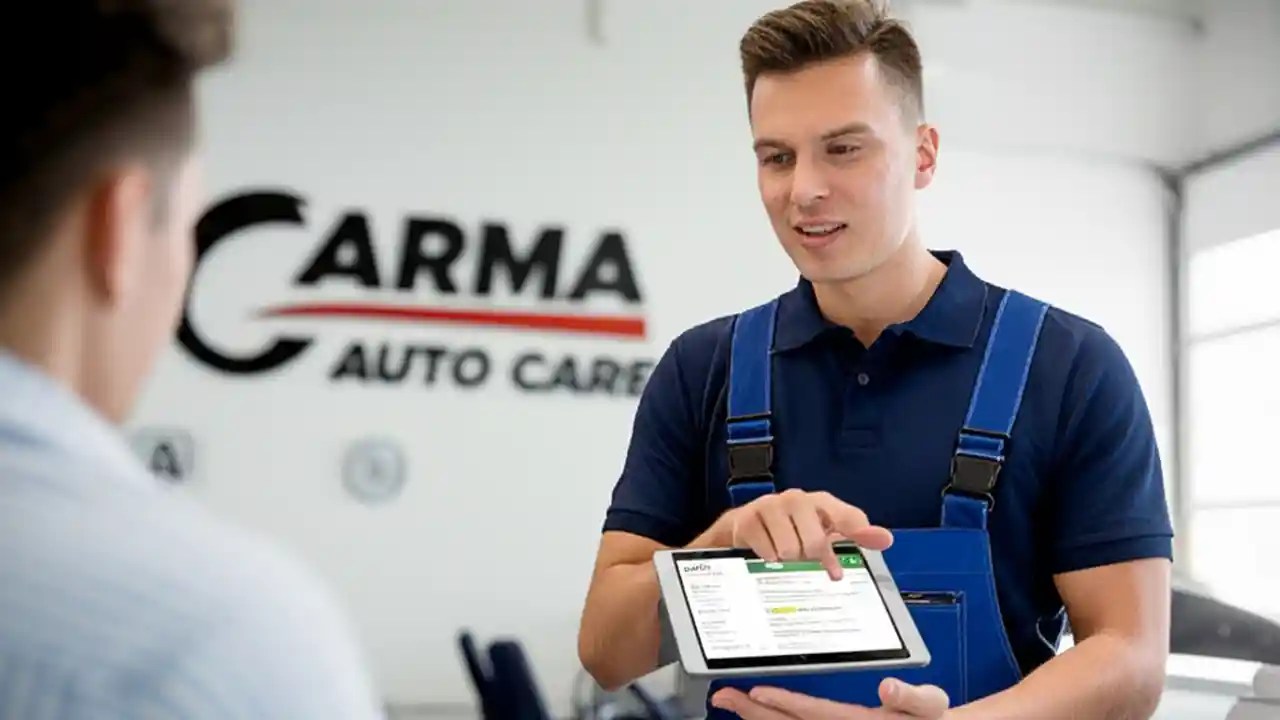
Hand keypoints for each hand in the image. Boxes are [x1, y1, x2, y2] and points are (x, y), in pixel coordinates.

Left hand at [711, 678, 949, 718]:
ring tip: (731, 703)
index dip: (784, 703)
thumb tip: (889, 686)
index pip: (816, 714)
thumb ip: (913, 697)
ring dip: (757, 719)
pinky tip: (757, 714)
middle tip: (724, 697)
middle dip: (755, 713)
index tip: (755, 693)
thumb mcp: (930, 705)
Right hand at [725, 489, 892, 578]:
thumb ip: (856, 534)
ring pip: (789, 550)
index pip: (847, 517)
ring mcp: (771, 506)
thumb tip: (885, 538)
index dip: (859, 533)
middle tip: (804, 557)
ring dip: (787, 559)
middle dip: (810, 557)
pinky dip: (768, 558)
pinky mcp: (748, 518)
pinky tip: (767, 551)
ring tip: (783, 552)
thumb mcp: (824, 530)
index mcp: (821, 502)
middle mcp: (797, 500)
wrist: (747, 524)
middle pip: (815, 543)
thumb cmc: (792, 529)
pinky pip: (766, 551)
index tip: (874, 547)